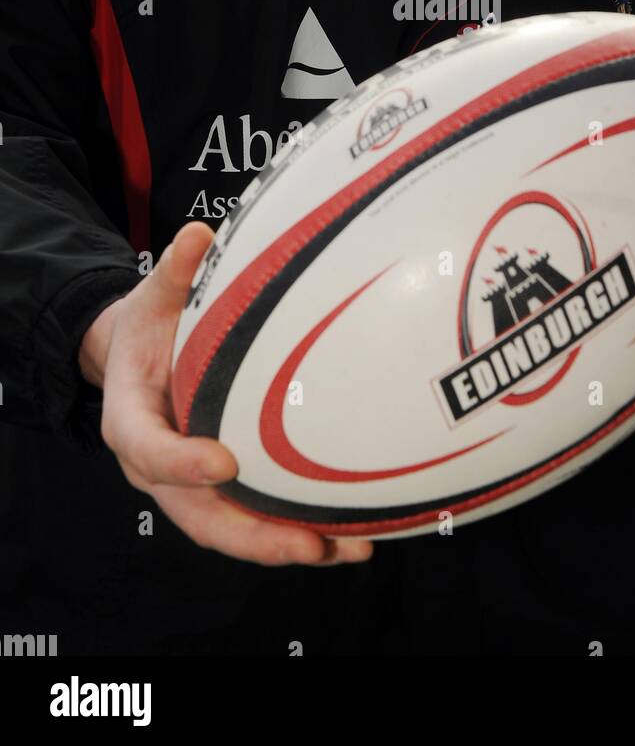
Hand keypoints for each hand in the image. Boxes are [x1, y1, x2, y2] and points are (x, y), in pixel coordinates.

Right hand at [79, 221, 372, 566]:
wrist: (137, 357)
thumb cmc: (149, 326)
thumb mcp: (153, 296)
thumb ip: (174, 271)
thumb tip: (198, 235)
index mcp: (131, 420)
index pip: (148, 450)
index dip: (182, 462)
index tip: (224, 462)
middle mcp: (159, 467)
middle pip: (198, 516)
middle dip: (252, 537)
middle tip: (306, 544)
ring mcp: (191, 486)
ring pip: (233, 530)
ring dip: (288, 546)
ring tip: (349, 549)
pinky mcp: (222, 490)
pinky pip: (256, 518)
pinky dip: (300, 530)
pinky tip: (353, 536)